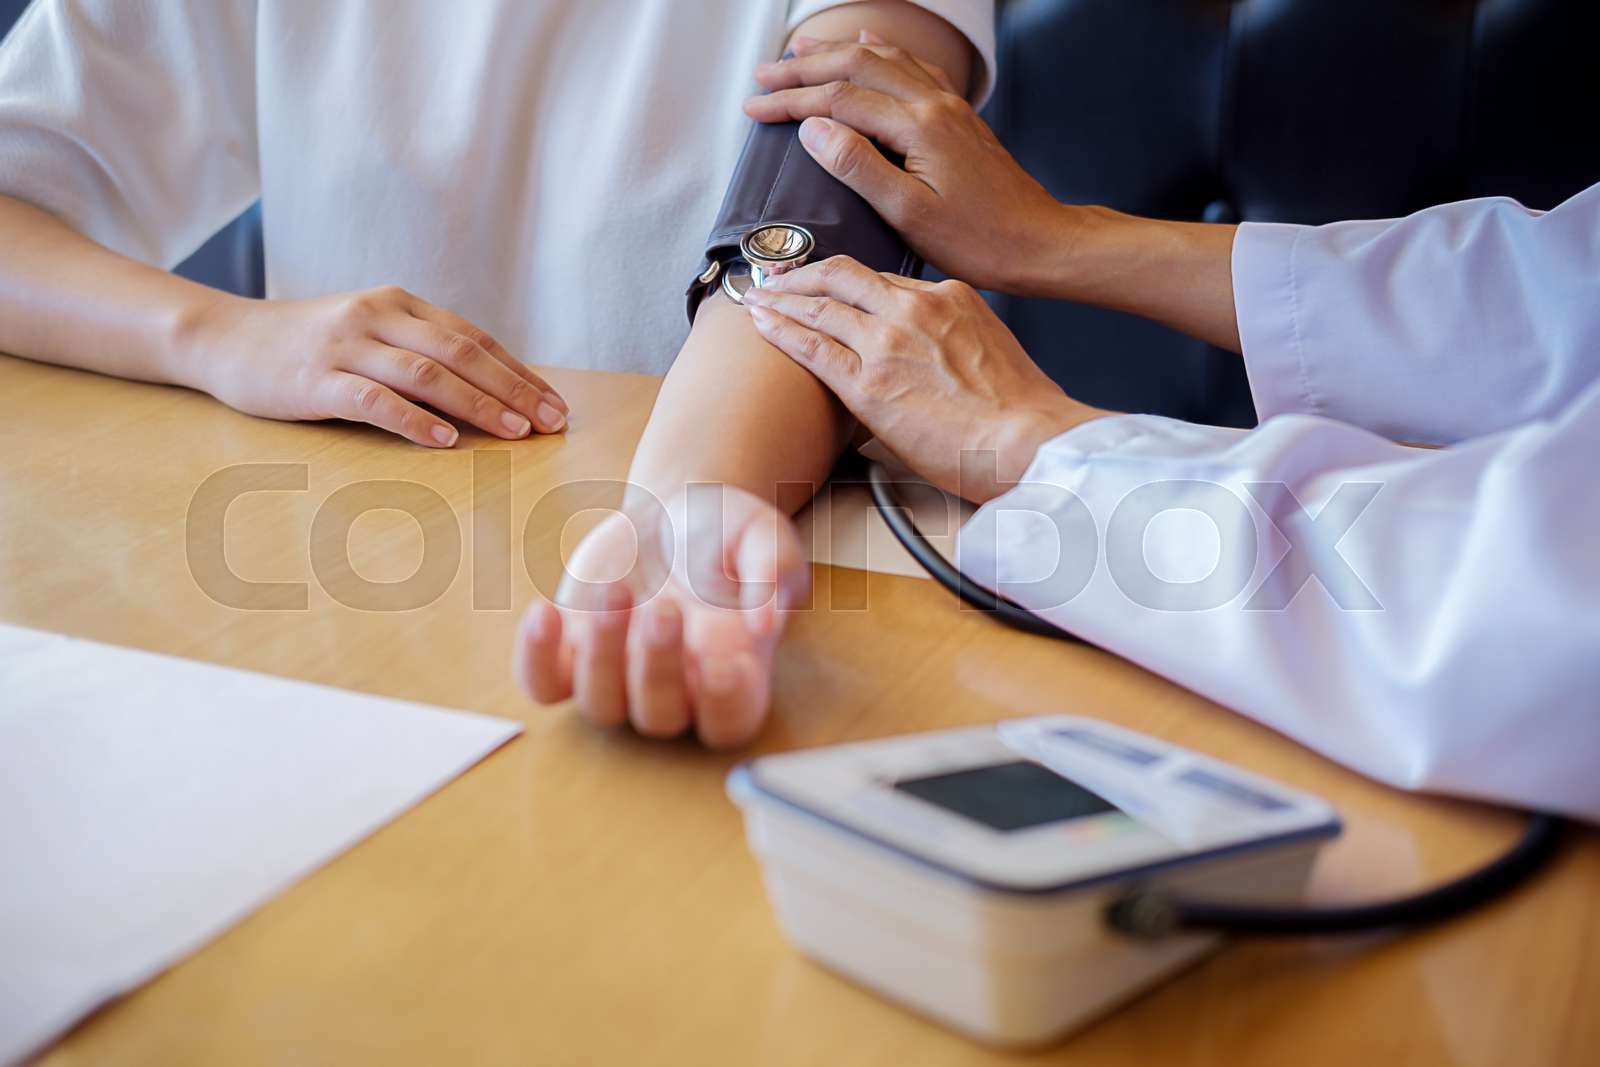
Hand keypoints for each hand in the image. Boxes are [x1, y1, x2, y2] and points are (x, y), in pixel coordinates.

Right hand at [183, 287, 568, 446]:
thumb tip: (488, 390)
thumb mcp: (369, 334)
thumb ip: (418, 352)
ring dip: (477, 404)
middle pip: (461, 353)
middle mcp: (377, 316)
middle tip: (550, 423)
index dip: (519, 372)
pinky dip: (413, 419)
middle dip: (513, 389)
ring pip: (426, 373)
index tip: (555, 404)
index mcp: (398, 304)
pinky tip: (444, 440)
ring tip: (514, 433)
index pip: (473, 338)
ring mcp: (345, 346)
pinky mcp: (315, 380)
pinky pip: (374, 399)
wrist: (223, 339)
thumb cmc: (307, 347)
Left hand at [515, 485, 809, 747]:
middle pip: (660, 715)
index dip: (725, 706)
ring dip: (602, 656)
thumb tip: (764, 622)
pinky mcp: (571, 655)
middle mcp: (676, 690)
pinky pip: (543, 682)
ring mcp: (618, 677)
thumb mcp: (764, 534)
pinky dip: (535, 658)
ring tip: (617, 592)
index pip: (730, 721)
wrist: (672, 514)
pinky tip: (544, 612)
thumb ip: (774, 570)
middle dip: (657, 667)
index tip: (724, 665)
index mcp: (734, 673)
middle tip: (666, 608)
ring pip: (601, 703)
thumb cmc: (728, 532)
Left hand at [741, 257, 1107, 501]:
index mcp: (949, 298)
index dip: (847, 282)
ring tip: (759, 298)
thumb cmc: (1021, 411)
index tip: (829, 285)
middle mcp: (914, 309)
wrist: (1029, 440)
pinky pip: (812, 347)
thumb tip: (929, 360)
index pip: (883, 280)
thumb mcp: (991, 348)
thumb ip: (954, 340)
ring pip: (820, 305)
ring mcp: (888, 343)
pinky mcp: (868, 383)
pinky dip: (781, 330)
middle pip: (843, 276)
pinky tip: (763, 324)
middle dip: (803, 275)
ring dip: (782, 298)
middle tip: (779, 278)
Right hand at [745, 35, 1077, 293]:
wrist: (1038, 242)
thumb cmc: (978, 240)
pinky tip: (869, 46)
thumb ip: (858, 167)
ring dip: (837, 53)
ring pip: (884, 58)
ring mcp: (949, 106)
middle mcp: (934, 104)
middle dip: (804, 68)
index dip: (791, 102)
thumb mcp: (909, 214)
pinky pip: (912, 66)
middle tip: (764, 76)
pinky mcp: (958, 116)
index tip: (755, 109)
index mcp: (918, 126)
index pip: (839, 100)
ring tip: (801, 52)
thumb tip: (814, 130)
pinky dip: (880, 53)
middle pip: (857, 67)